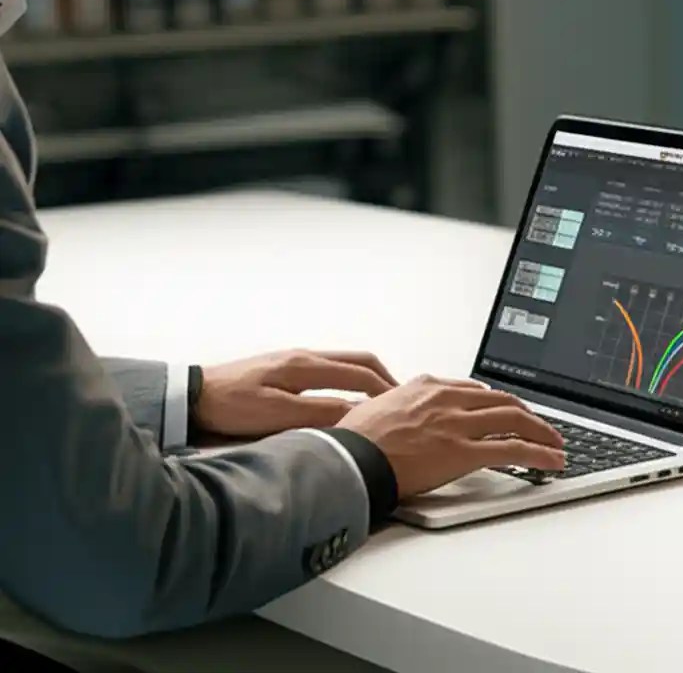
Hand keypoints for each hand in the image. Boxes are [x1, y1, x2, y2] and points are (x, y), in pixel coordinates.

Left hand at [194, 349, 397, 437]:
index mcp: (306, 365)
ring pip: (345, 362)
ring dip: (368, 378)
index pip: (361, 374)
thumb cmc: (232, 407)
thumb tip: (360, 415)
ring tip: (380, 400)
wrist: (190, 395)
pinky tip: (348, 397)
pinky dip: (350, 379)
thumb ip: (320, 414)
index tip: (404, 408)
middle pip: (359, 360)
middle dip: (385, 378)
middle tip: (401, 401)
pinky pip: (330, 368)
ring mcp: (294, 358)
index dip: (386, 391)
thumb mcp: (277, 415)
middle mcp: (305, 355)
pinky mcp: (284, 367)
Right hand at [337, 375, 564, 497]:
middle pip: (502, 401)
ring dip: (542, 432)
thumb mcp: (374, 409)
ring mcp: (457, 425)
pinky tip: (552, 461)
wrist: (347, 460)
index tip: (506, 409)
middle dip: (527, 414)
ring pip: (515, 420)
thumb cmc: (352, 441)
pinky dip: (539, 454)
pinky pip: (513, 450)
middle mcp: (447, 400)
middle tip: (541, 425)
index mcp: (426, 388)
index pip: (474, 390)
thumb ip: (397, 406)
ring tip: (556, 443)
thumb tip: (398, 413)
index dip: (496, 402)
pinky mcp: (464, 452)